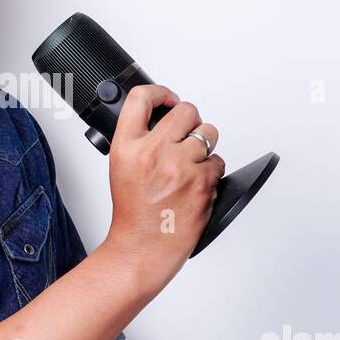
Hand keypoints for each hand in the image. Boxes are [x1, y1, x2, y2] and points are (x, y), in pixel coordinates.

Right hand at [104, 84, 225, 291]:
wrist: (142, 247)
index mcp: (128, 147)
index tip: (168, 99)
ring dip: (204, 145)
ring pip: (208, 134)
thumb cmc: (133, 213)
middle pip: (186, 110)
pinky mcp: (203, 183)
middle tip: (185, 135)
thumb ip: (139, 140)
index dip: (160, 93)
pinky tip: (196, 184)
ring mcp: (181, 168)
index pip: (142, 98)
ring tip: (191, 163)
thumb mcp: (121, 167)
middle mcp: (154, 153)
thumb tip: (164, 120)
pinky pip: (218, 161)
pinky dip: (211, 171)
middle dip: (190, 121)